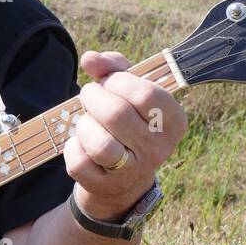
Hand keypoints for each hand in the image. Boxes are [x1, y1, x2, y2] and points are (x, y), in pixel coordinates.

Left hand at [63, 50, 187, 219]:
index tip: (108, 81)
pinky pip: (80, 162)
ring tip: (86, 121)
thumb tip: (90, 58)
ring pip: (100, 144)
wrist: (121, 177)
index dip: (118, 81)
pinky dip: (72, 147)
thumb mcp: (127, 91)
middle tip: (89, 95)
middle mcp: (158, 148)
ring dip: (84, 125)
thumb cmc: (126, 121)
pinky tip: (80, 143)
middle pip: (117, 115)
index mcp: (173, 121)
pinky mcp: (106, 186)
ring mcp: (133, 171)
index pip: (147, 94)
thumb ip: (112, 68)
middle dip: (93, 97)